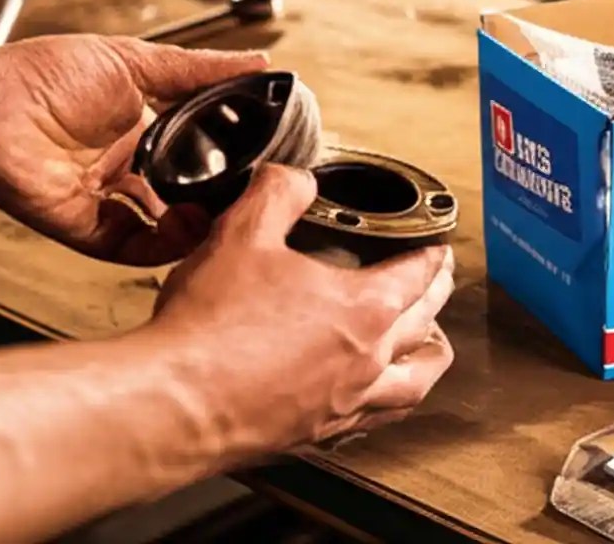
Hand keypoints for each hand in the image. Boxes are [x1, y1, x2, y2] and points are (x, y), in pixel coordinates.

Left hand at [0, 35, 267, 264]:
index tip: (258, 167)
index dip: (226, 166)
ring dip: (195, 228)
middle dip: (216, 204)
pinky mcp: (87, 227)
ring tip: (221, 219)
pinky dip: (161, 245)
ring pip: (164, 229)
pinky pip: (131, 246)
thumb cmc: (46, 75)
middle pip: (185, 198)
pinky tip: (183, 231)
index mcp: (142, 131)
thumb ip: (198, 69)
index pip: (197, 158)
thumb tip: (257, 63)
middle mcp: (127, 169)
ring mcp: (107, 202)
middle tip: (248, 202)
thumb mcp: (137, 62)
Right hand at [151, 164, 455, 462]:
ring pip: (412, 383)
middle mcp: (367, 361)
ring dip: (427, 359)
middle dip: (437, 296)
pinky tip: (371, 400)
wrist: (175, 404)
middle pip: (425, 325)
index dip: (431, 255)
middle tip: (438, 282)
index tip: (436, 247)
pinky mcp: (317, 435)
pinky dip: (386, 403)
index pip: (417, 275)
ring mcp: (345, 404)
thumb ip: (278, 194)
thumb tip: (295, 179)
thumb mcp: (241, 234)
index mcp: (363, 308)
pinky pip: (374, 419)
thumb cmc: (211, 328)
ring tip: (430, 348)